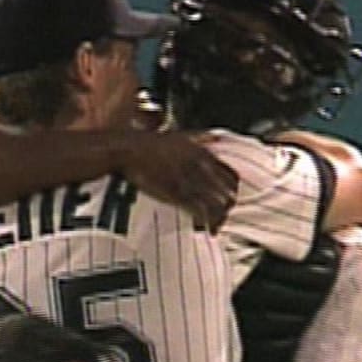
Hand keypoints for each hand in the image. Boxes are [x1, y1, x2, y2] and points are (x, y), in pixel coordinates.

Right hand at [114, 131, 237, 232]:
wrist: (129, 150)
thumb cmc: (151, 144)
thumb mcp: (181, 135)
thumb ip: (201, 137)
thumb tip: (215, 137)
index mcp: (204, 154)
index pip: (232, 177)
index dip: (232, 192)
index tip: (227, 200)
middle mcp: (201, 167)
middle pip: (228, 194)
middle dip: (226, 209)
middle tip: (220, 218)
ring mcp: (190, 181)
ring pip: (217, 205)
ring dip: (217, 219)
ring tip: (212, 227)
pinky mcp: (177, 193)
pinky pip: (200, 212)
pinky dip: (203, 222)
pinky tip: (199, 226)